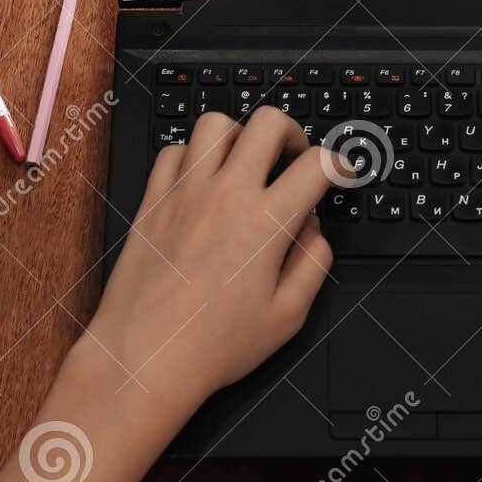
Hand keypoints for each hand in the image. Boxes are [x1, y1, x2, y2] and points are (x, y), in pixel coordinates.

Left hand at [0, 107, 333, 481]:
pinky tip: (203, 179)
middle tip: (295, 157)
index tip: (339, 174)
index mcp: (266, 222)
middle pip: (268, 122)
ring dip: (241, 135)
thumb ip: (313, 264)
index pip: (316, 163)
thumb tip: (315, 231)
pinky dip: (194, 155)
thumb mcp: (287, 317)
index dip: (339, 164)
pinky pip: (174, 151)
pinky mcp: (153, 202)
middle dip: (293, 132)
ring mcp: (185, 194)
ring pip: (216, 123)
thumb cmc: (211, 347)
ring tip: (247, 161)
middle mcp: (226, 196)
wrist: (143, 359)